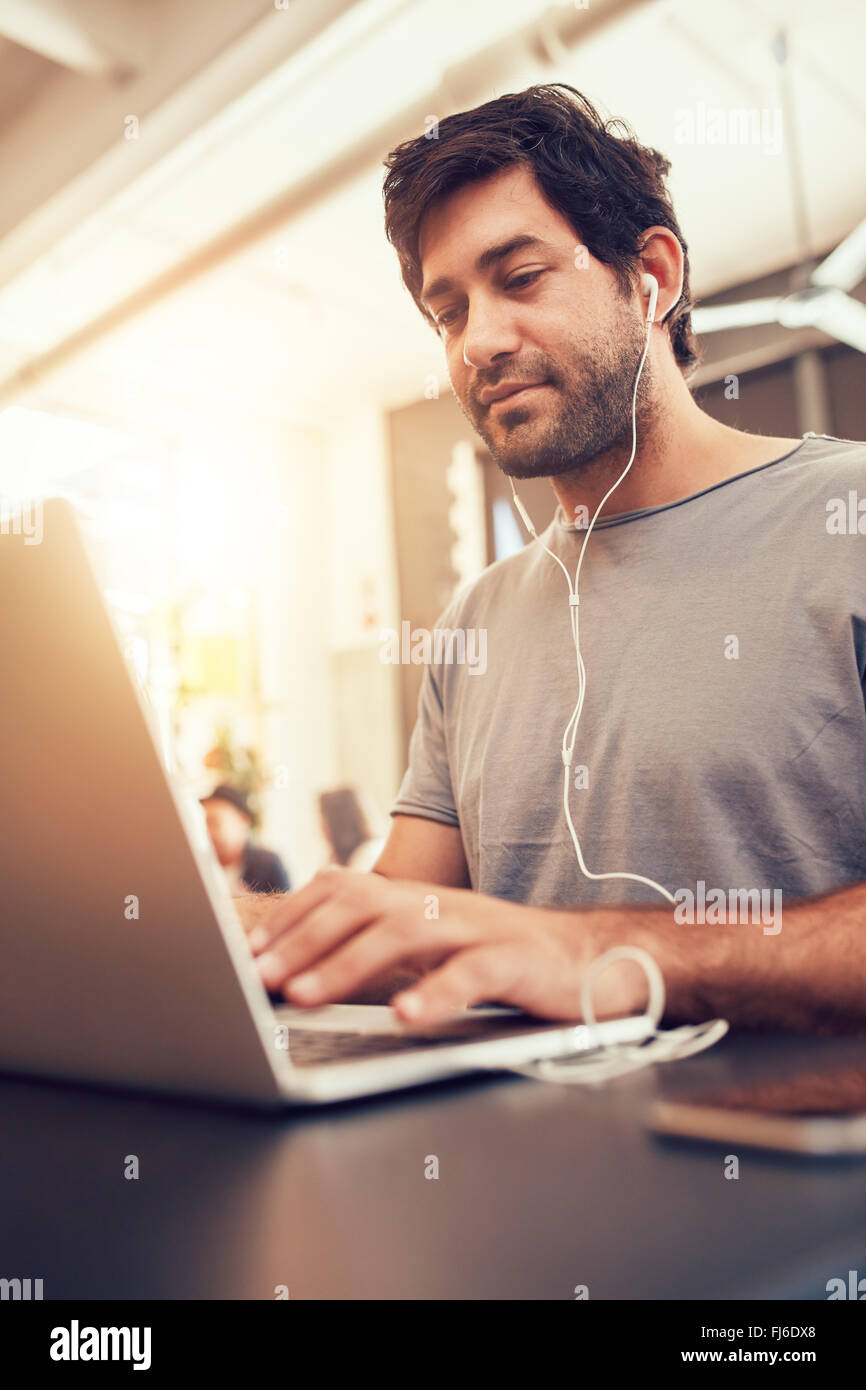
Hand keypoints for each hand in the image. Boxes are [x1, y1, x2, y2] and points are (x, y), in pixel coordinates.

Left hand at [237, 867, 641, 1026]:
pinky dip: (434, 992)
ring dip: (346, 965)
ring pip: (404, 933)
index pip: (344, 888)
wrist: (593, 958)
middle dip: (304, 939)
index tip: (253, 950)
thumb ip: (382, 947)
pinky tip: (404, 1015)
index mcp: (417, 898)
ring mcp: (478, 928)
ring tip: (306, 995)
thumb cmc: (502, 959)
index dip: (294, 914)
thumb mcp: (435, 947)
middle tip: (261, 977)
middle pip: (362, 904)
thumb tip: (305, 966)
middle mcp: (441, 904)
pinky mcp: (515, 960)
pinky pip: (471, 972)